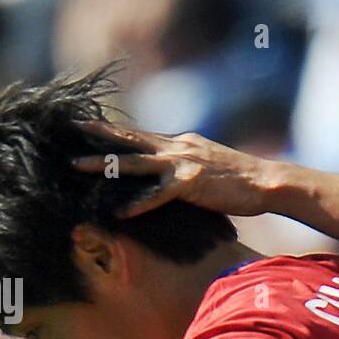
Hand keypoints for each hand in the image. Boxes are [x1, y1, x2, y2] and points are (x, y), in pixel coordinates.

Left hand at [72, 120, 271, 217]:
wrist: (267, 182)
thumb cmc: (242, 181)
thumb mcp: (209, 165)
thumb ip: (187, 166)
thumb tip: (172, 177)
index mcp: (181, 142)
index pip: (142, 134)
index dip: (115, 130)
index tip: (90, 124)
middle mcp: (178, 147)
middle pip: (130, 138)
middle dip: (99, 133)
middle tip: (71, 126)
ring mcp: (183, 163)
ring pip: (134, 162)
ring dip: (104, 164)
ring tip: (77, 166)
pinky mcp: (190, 183)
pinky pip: (158, 194)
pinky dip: (139, 204)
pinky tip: (121, 214)